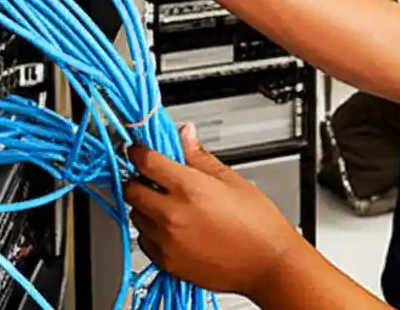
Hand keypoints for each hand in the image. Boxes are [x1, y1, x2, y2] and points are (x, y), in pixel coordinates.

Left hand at [124, 125, 303, 297]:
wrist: (267, 264)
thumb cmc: (259, 224)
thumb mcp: (233, 180)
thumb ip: (201, 157)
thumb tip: (185, 136)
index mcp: (190, 189)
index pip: (147, 162)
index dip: (139, 153)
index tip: (139, 151)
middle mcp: (173, 215)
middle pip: (132, 190)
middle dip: (138, 180)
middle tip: (152, 178)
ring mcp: (167, 241)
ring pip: (136, 216)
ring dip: (145, 206)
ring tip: (167, 204)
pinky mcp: (168, 263)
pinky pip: (145, 241)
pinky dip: (151, 231)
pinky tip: (172, 227)